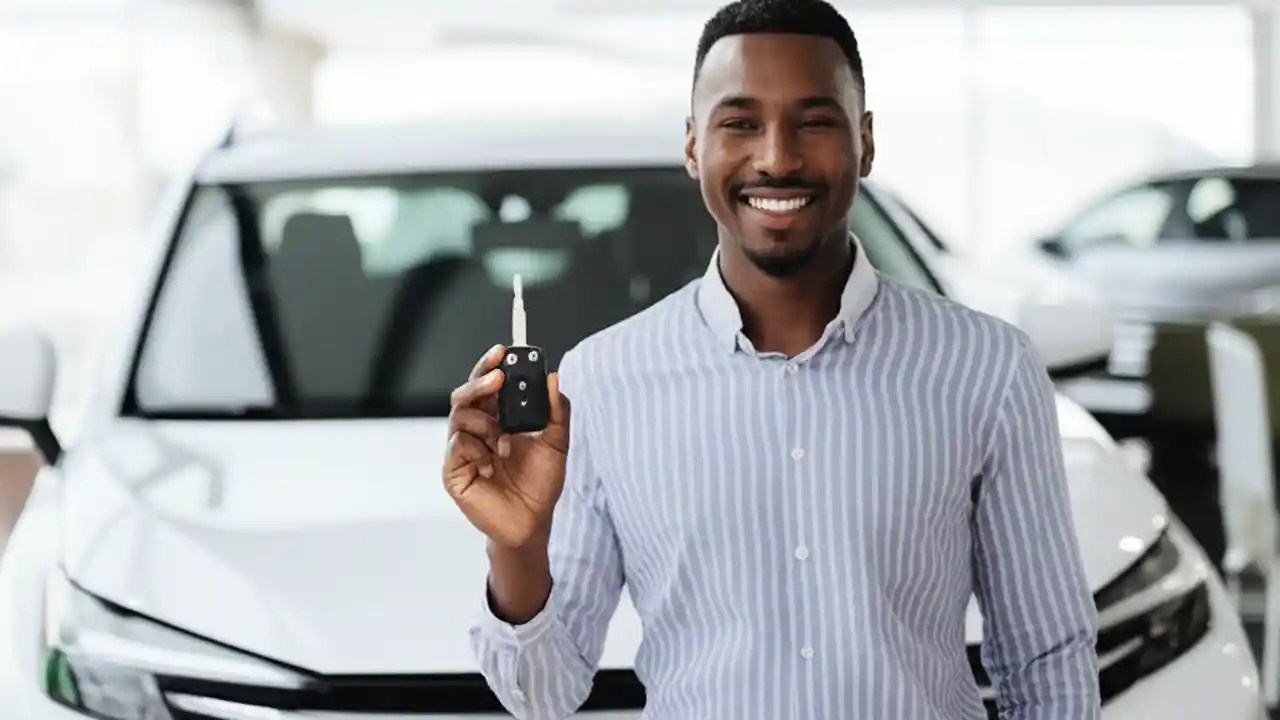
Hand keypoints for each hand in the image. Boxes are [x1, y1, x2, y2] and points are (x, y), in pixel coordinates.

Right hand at [443, 344, 570, 549]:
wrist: (533, 522)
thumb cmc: (540, 483)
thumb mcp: (557, 443)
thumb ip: (557, 411)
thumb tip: (553, 378)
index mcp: (497, 419)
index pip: (488, 384)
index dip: (491, 365)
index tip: (502, 350)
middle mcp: (476, 430)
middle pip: (466, 393)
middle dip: (481, 379)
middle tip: (498, 376)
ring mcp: (462, 450)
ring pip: (460, 415)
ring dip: (486, 424)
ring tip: (504, 444)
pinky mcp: (453, 471)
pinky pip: (457, 445)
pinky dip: (477, 450)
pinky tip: (490, 465)